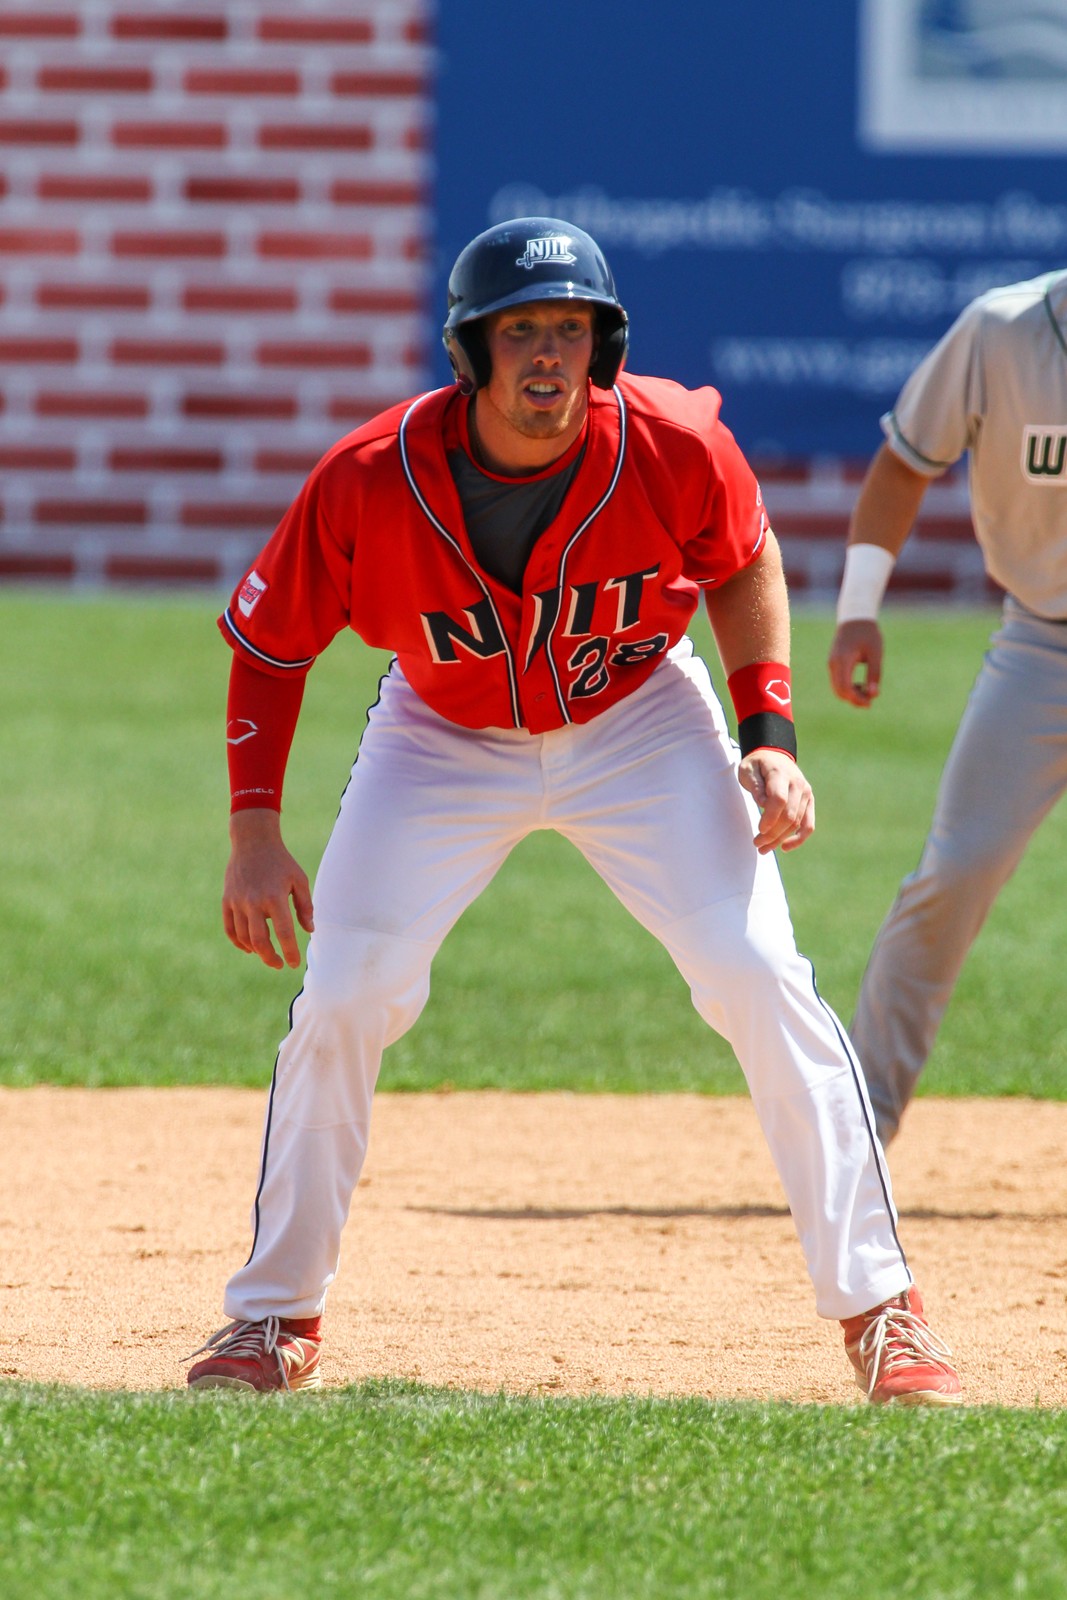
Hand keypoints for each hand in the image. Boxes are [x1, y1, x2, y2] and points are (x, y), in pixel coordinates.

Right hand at [222, 808, 313, 969]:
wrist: (253, 842)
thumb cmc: (281, 861)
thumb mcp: (299, 880)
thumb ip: (305, 906)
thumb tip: (309, 930)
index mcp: (275, 897)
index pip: (284, 933)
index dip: (289, 952)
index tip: (294, 964)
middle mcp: (254, 902)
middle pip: (260, 941)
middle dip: (270, 958)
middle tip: (279, 965)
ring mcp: (237, 902)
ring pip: (244, 937)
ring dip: (256, 951)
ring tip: (267, 955)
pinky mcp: (227, 900)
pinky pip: (230, 929)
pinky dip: (238, 942)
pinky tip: (249, 947)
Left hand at [737, 750, 814, 853]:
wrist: (774, 755)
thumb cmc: (757, 765)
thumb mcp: (747, 770)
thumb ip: (755, 786)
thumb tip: (764, 805)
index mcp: (781, 774)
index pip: (779, 799)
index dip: (770, 817)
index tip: (759, 829)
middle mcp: (798, 784)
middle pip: (789, 815)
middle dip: (772, 833)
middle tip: (757, 843)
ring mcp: (806, 793)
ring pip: (797, 822)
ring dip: (780, 839)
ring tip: (763, 848)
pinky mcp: (808, 801)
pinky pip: (808, 824)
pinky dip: (799, 838)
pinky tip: (785, 847)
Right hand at [828, 619, 883, 706]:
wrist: (855, 618)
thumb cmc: (868, 634)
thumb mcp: (876, 653)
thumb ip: (875, 674)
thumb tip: (874, 695)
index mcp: (843, 660)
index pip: (845, 688)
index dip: (857, 699)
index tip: (870, 703)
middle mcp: (834, 664)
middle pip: (839, 691)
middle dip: (854, 699)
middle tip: (870, 701)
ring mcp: (832, 664)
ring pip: (837, 689)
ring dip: (851, 695)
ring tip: (867, 691)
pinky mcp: (833, 664)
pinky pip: (837, 682)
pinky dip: (848, 688)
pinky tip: (860, 685)